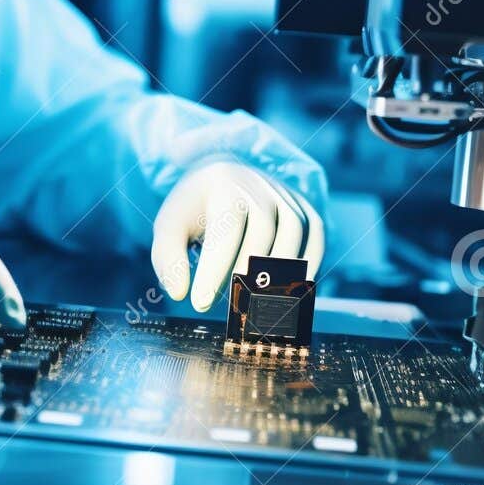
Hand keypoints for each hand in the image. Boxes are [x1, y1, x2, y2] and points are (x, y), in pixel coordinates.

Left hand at [150, 161, 317, 312]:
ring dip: (278, 271)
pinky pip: (315, 234)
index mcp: (223, 184)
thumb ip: (167, 258)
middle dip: (246, 272)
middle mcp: (258, 184)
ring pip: (293, 232)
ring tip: (257, 302)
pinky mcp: (303, 206)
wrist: (221, 179)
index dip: (216, 269)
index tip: (200, 302)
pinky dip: (308, 264)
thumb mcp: (170, 227)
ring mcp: (285, 194)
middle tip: (230, 306)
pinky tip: (290, 291)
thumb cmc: (193, 211)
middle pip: (263, 230)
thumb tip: (179, 292)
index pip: (226, 229)